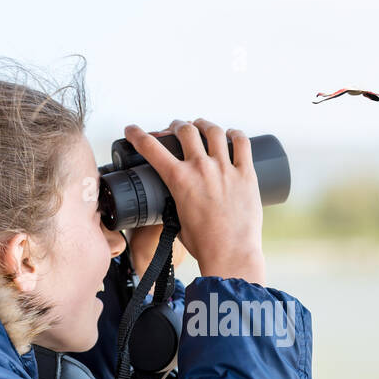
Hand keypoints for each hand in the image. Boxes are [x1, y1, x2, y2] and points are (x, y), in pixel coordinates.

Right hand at [123, 118, 265, 283]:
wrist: (230, 254)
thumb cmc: (204, 244)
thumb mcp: (177, 219)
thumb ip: (174, 203)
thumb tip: (174, 199)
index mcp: (179, 180)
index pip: (151, 147)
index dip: (137, 134)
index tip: (132, 130)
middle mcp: (201, 168)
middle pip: (185, 131)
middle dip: (177, 126)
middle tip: (176, 129)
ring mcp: (225, 169)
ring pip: (213, 131)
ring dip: (204, 125)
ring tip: (201, 126)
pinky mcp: (246, 174)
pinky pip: (242, 143)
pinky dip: (235, 134)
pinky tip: (232, 134)